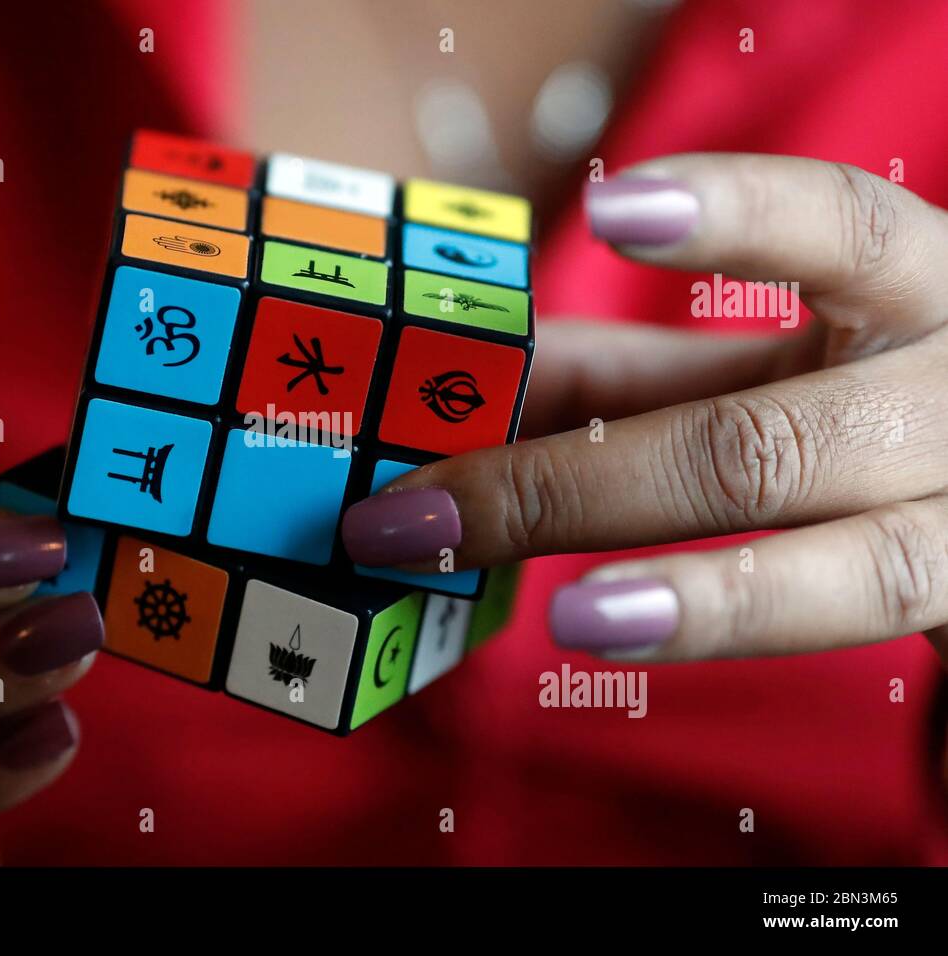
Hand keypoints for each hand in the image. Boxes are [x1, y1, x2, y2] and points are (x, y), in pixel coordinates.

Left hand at [342, 154, 947, 674]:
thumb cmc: (874, 415)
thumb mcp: (774, 372)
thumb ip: (638, 379)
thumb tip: (471, 395)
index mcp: (917, 296)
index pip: (848, 231)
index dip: (737, 217)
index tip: (613, 209)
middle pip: (769, 441)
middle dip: (578, 487)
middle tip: (419, 517)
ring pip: (862, 569)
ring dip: (707, 597)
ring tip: (576, 623)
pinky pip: (879, 632)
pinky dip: (750, 632)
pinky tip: (630, 633)